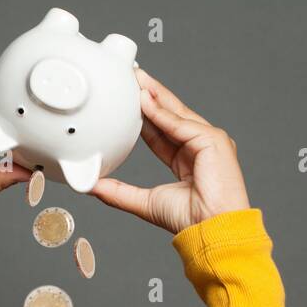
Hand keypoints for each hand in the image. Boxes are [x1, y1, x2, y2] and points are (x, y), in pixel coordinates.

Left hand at [89, 68, 250, 234]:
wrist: (211, 229)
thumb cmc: (188, 220)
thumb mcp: (145, 202)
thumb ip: (118, 193)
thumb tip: (92, 186)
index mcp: (188, 159)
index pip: (162, 130)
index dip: (144, 115)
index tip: (128, 101)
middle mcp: (201, 145)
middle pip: (170, 115)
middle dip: (150, 95)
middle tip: (131, 76)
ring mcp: (210, 140)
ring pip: (177, 113)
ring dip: (155, 94)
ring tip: (136, 78)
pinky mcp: (214, 140)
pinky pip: (182, 123)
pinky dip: (162, 112)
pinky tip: (145, 100)